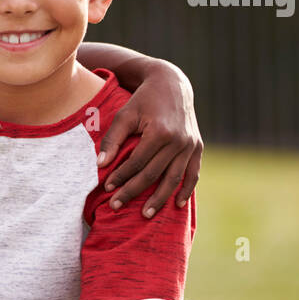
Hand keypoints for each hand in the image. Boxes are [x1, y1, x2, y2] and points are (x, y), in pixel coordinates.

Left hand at [97, 63, 201, 215]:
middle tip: (116, 206)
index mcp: (160, 132)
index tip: (107, 188)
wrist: (172, 85)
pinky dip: (186, 189)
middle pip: (154, 174)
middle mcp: (179, 140)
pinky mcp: (198, 147)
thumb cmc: (142, 101)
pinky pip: (193, 173)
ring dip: (160, 198)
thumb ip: (112, 140)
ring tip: (146, 214)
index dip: (121, 176)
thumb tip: (100, 165)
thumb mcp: (124, 115)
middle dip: (133, 191)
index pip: (137, 162)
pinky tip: (176, 204)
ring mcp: (191, 145)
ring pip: (174, 178)